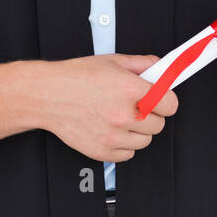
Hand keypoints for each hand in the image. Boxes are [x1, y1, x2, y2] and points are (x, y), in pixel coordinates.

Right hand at [39, 53, 178, 162]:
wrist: (47, 95)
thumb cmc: (75, 77)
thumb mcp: (112, 62)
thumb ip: (142, 64)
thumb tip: (162, 68)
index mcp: (129, 89)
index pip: (170, 104)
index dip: (166, 100)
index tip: (161, 100)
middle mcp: (123, 114)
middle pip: (159, 124)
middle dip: (151, 115)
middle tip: (136, 106)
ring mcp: (113, 136)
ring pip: (145, 141)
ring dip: (138, 131)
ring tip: (121, 118)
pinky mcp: (102, 151)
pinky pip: (128, 154)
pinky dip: (124, 144)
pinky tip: (112, 130)